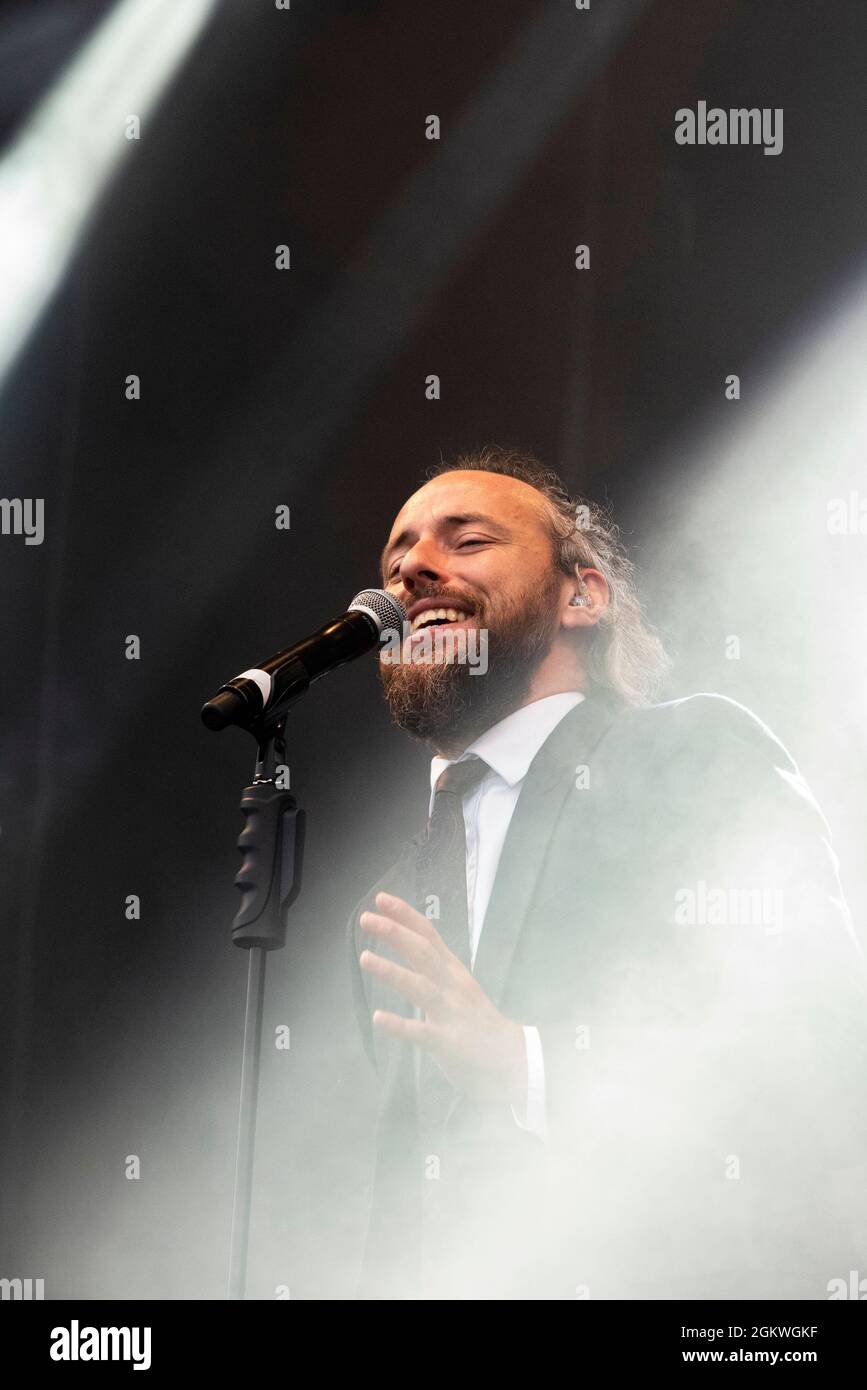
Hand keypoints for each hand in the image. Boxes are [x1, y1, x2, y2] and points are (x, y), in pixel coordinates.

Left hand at [359, 891, 526, 1107]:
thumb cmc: (480, 1022)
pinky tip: (379, 1018)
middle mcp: (453, 986)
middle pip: (423, 953)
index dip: (405, 915)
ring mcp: (452, 1013)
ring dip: (392, 971)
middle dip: (395, 933)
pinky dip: (400, 1026)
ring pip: (420, 987)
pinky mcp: (449, 1043)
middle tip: (366, 918)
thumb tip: (411, 945)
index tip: (381, 898)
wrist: (516, 1060)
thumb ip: (437, 967)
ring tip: (365, 958)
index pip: (429, 935)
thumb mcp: (461, 986)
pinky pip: (422, 1033)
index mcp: (454, 971)